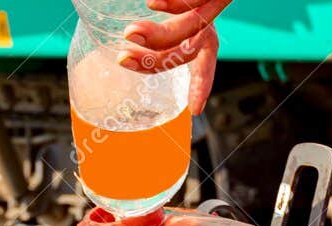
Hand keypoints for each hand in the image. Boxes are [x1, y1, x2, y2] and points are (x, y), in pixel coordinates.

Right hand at [119, 0, 231, 115]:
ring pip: (194, 25)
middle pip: (193, 48)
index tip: (195, 110)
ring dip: (160, 36)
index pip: (205, 59)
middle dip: (158, 61)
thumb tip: (120, 55)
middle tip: (124, 59)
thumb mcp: (158, 13)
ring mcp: (210, 0)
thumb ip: (153, 33)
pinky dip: (173, 2)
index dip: (201, 83)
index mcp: (204, 24)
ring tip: (131, 34)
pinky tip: (152, 4)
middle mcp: (210, 11)